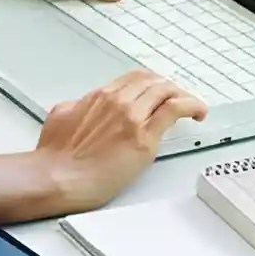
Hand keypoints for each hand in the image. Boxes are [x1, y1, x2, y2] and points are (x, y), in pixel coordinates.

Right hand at [35, 70, 207, 211]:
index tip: (159, 91)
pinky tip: (198, 112)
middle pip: (153, 81)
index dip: (152, 83)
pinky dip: (191, 106)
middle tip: (177, 99)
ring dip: (183, 95)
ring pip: (167, 91)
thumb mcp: (61, 115)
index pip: (134, 78)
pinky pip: (175, 110)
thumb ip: (78, 106)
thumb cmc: (56, 155)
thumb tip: (84, 106)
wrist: (59, 177)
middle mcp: (118, 101)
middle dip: (169, 88)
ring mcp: (133, 118)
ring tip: (193, 107)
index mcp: (99, 96)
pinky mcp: (145, 139)